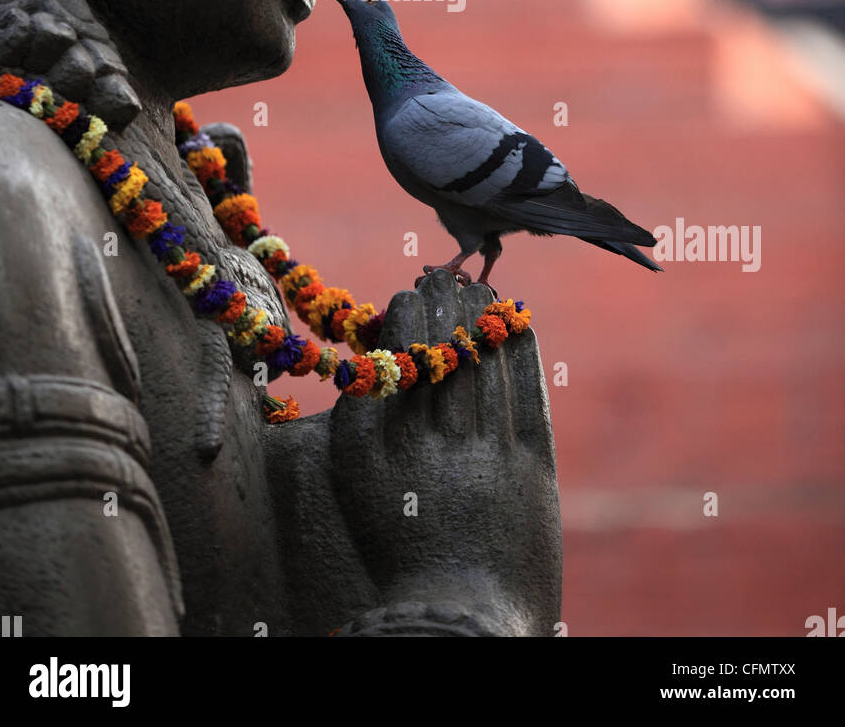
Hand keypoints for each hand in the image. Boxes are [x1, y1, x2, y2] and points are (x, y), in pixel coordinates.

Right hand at [325, 268, 561, 635]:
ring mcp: (484, 463)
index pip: (389, 362)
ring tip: (475, 292)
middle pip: (438, 354)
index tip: (406, 297)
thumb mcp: (363, 489)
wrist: (463, 619)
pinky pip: (528, 395)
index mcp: (374, 461)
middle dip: (441, 305)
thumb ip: (364, 423)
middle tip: (442, 277)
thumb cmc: (404, 547)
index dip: (402, 320)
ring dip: (480, 319)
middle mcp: (428, 455)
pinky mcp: (533, 475)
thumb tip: (379, 354)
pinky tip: (518, 325)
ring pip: (483, 366)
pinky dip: (522, 353)